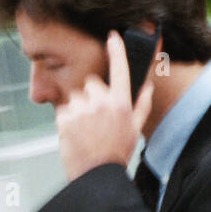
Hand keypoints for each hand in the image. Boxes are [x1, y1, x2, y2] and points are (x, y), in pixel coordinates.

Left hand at [55, 30, 153, 181]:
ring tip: (84, 129)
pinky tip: (74, 133)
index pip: (120, 69)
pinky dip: (66, 120)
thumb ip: (142, 104)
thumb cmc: (117, 153)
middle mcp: (101, 102)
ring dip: (78, 108)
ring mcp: (82, 109)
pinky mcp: (64, 118)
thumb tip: (148, 86)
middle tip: (95, 116)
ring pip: (75, 97)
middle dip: (92, 95)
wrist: (96, 175)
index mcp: (121, 102)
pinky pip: (63, 110)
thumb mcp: (135, 129)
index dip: (117, 50)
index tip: (112, 36)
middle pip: (91, 83)